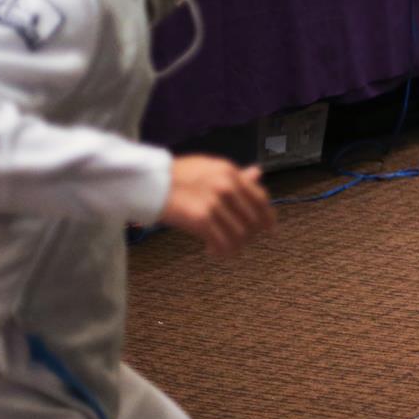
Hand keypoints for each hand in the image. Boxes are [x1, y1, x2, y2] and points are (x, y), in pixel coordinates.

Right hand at [160, 156, 274, 258]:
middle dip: (249, 235)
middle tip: (241, 242)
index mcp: (230, 172)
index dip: (268, 217)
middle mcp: (226, 186)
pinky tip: (213, 251)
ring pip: (239, 234)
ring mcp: (214, 203)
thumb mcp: (209, 167)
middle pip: (252, 220)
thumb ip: (235, 174)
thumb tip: (258, 173)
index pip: (260, 198)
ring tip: (225, 249)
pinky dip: (221, 251)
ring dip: (234, 246)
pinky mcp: (201, 219)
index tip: (270, 230)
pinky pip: (221, 242)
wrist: (148, 182)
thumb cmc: (176, 175)